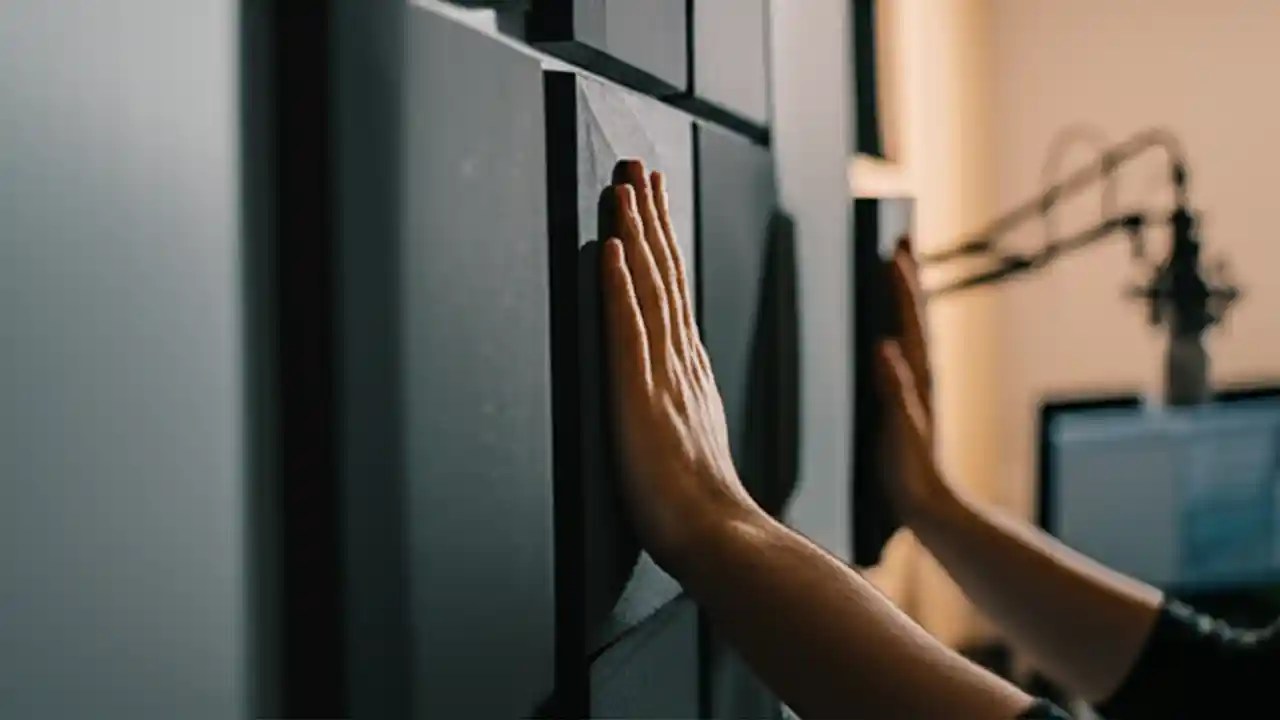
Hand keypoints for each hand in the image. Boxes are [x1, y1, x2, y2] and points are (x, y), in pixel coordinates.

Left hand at [600, 160, 760, 574]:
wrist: (716, 535)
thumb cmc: (698, 500)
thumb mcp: (690, 433)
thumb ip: (680, 398)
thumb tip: (672, 381)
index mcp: (687, 368)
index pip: (671, 289)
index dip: (659, 239)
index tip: (651, 197)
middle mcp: (677, 361)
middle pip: (662, 274)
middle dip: (648, 217)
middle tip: (637, 166)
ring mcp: (661, 376)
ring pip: (648, 290)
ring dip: (635, 234)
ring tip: (625, 187)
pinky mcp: (639, 398)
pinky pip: (629, 333)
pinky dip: (620, 289)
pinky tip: (613, 250)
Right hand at [876, 240, 955, 522]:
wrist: (930, 507)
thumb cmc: (913, 472)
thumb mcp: (901, 430)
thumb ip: (895, 390)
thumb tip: (884, 346)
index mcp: (918, 378)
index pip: (910, 320)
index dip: (902, 285)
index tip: (894, 249)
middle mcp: (920, 377)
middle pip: (915, 317)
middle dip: (908, 280)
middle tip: (900, 242)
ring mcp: (915, 389)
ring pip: (910, 332)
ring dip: (903, 302)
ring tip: (893, 274)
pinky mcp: (906, 403)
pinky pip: (901, 354)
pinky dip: (895, 331)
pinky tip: (883, 332)